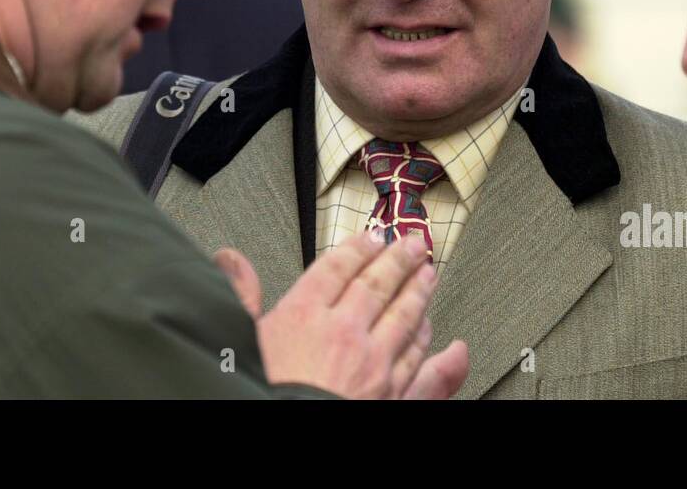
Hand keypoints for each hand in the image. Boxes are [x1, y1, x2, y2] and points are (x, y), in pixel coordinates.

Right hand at [214, 232, 468, 398]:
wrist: (286, 449)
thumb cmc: (262, 396)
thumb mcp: (237, 343)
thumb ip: (240, 297)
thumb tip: (230, 261)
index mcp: (304, 316)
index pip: (337, 268)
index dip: (357, 248)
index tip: (371, 236)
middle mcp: (346, 333)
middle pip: (378, 285)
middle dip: (398, 261)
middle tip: (413, 244)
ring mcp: (376, 366)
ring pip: (407, 319)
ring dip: (420, 294)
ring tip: (430, 276)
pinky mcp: (396, 398)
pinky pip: (427, 372)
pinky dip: (443, 357)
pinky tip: (456, 348)